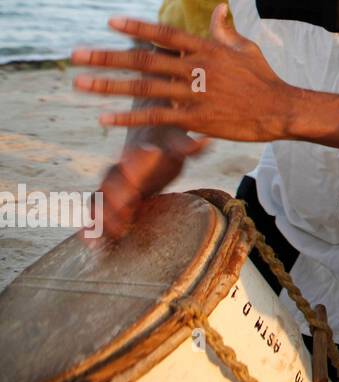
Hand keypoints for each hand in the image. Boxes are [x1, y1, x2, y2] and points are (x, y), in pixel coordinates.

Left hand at [72, 4, 296, 141]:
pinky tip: (104, 117)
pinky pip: (156, 117)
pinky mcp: (197, 118)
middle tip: (77, 55)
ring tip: (80, 84)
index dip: (137, 27)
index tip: (110, 22)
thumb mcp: (245, 49)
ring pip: (144, 88)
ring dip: (108, 85)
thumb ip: (224, 31)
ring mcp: (195, 94)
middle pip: (144, 60)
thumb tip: (218, 8)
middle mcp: (197, 68)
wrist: (281, 109)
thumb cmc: (263, 78)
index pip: (165, 34)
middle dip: (107, 56)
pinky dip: (129, 117)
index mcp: (207, 49)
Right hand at [92, 126, 207, 240]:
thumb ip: (188, 146)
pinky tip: (91, 243)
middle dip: (113, 204)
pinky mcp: (111, 196)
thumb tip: (204, 142)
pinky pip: (97, 210)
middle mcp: (119, 168)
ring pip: (98, 199)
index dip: (130, 177)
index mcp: (136, 154)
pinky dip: (92, 225)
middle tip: (121, 223)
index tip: (134, 190)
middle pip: (109, 185)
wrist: (151, 138)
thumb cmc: (168, 142)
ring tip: (98, 240)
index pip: (129, 165)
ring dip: (99, 219)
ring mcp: (112, 183)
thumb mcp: (179, 143)